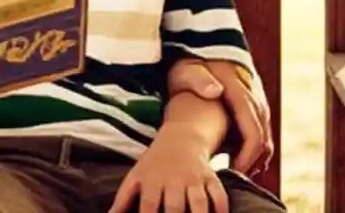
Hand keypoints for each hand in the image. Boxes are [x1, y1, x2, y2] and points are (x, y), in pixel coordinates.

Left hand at [108, 125, 228, 212]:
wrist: (180, 139)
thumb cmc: (154, 165)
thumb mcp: (135, 177)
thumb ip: (123, 200)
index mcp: (152, 182)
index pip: (149, 207)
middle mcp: (173, 181)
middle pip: (175, 207)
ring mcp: (193, 179)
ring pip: (199, 202)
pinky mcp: (211, 177)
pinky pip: (219, 195)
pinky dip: (222, 209)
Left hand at [167, 59, 273, 173]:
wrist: (205, 48)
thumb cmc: (192, 62)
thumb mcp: (188, 69)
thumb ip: (199, 80)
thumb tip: (215, 92)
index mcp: (241, 94)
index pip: (253, 134)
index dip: (246, 158)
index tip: (232, 171)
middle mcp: (255, 101)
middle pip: (263, 141)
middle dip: (250, 163)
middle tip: (230, 179)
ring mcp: (257, 104)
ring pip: (264, 139)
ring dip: (252, 158)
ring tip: (231, 172)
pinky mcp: (253, 108)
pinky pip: (259, 133)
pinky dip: (251, 149)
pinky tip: (233, 158)